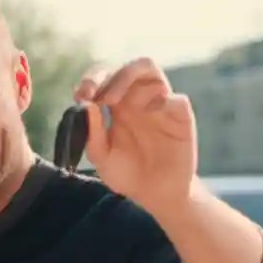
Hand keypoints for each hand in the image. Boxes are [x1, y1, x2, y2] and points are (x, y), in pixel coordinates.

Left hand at [73, 57, 198, 213]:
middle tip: (98, 97)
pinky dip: (160, 102)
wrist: (156, 196)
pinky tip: (147, 116)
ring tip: (113, 103)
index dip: (93, 79)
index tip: (81, 95)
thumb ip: (93, 134)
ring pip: (151, 71)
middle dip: (111, 75)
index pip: (107, 77)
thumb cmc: (128, 174)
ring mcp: (161, 106)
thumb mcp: (102, 158)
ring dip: (129, 80)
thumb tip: (85, 106)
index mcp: (119, 105)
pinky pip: (176, 99)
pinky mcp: (181, 119)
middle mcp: (140, 100)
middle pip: (131, 66)